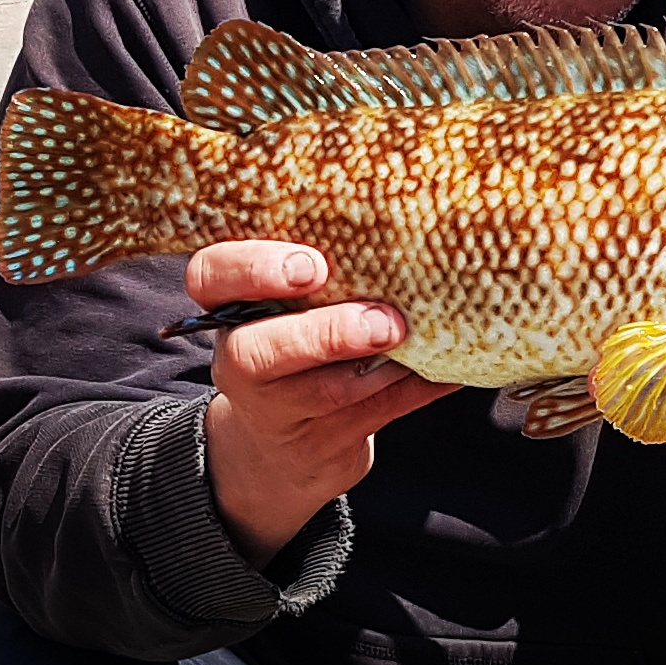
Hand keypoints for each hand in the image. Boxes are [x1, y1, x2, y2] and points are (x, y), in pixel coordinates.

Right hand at [192, 241, 458, 567]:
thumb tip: (399, 218)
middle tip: (385, 322)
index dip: (256, 269)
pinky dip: (421, 388)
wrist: (280, 446)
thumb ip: (323, 264)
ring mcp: (279, 412)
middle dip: (327, 336)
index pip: (211, 276)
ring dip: (386, 366)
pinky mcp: (324, 446)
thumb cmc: (296, 340)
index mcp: (229, 308)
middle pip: (261, 352)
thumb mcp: (286, 301)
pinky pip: (379, 414)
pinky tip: (454, 368)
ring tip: (426, 338)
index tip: (313, 267)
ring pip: (329, 392)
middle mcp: (241, 361)